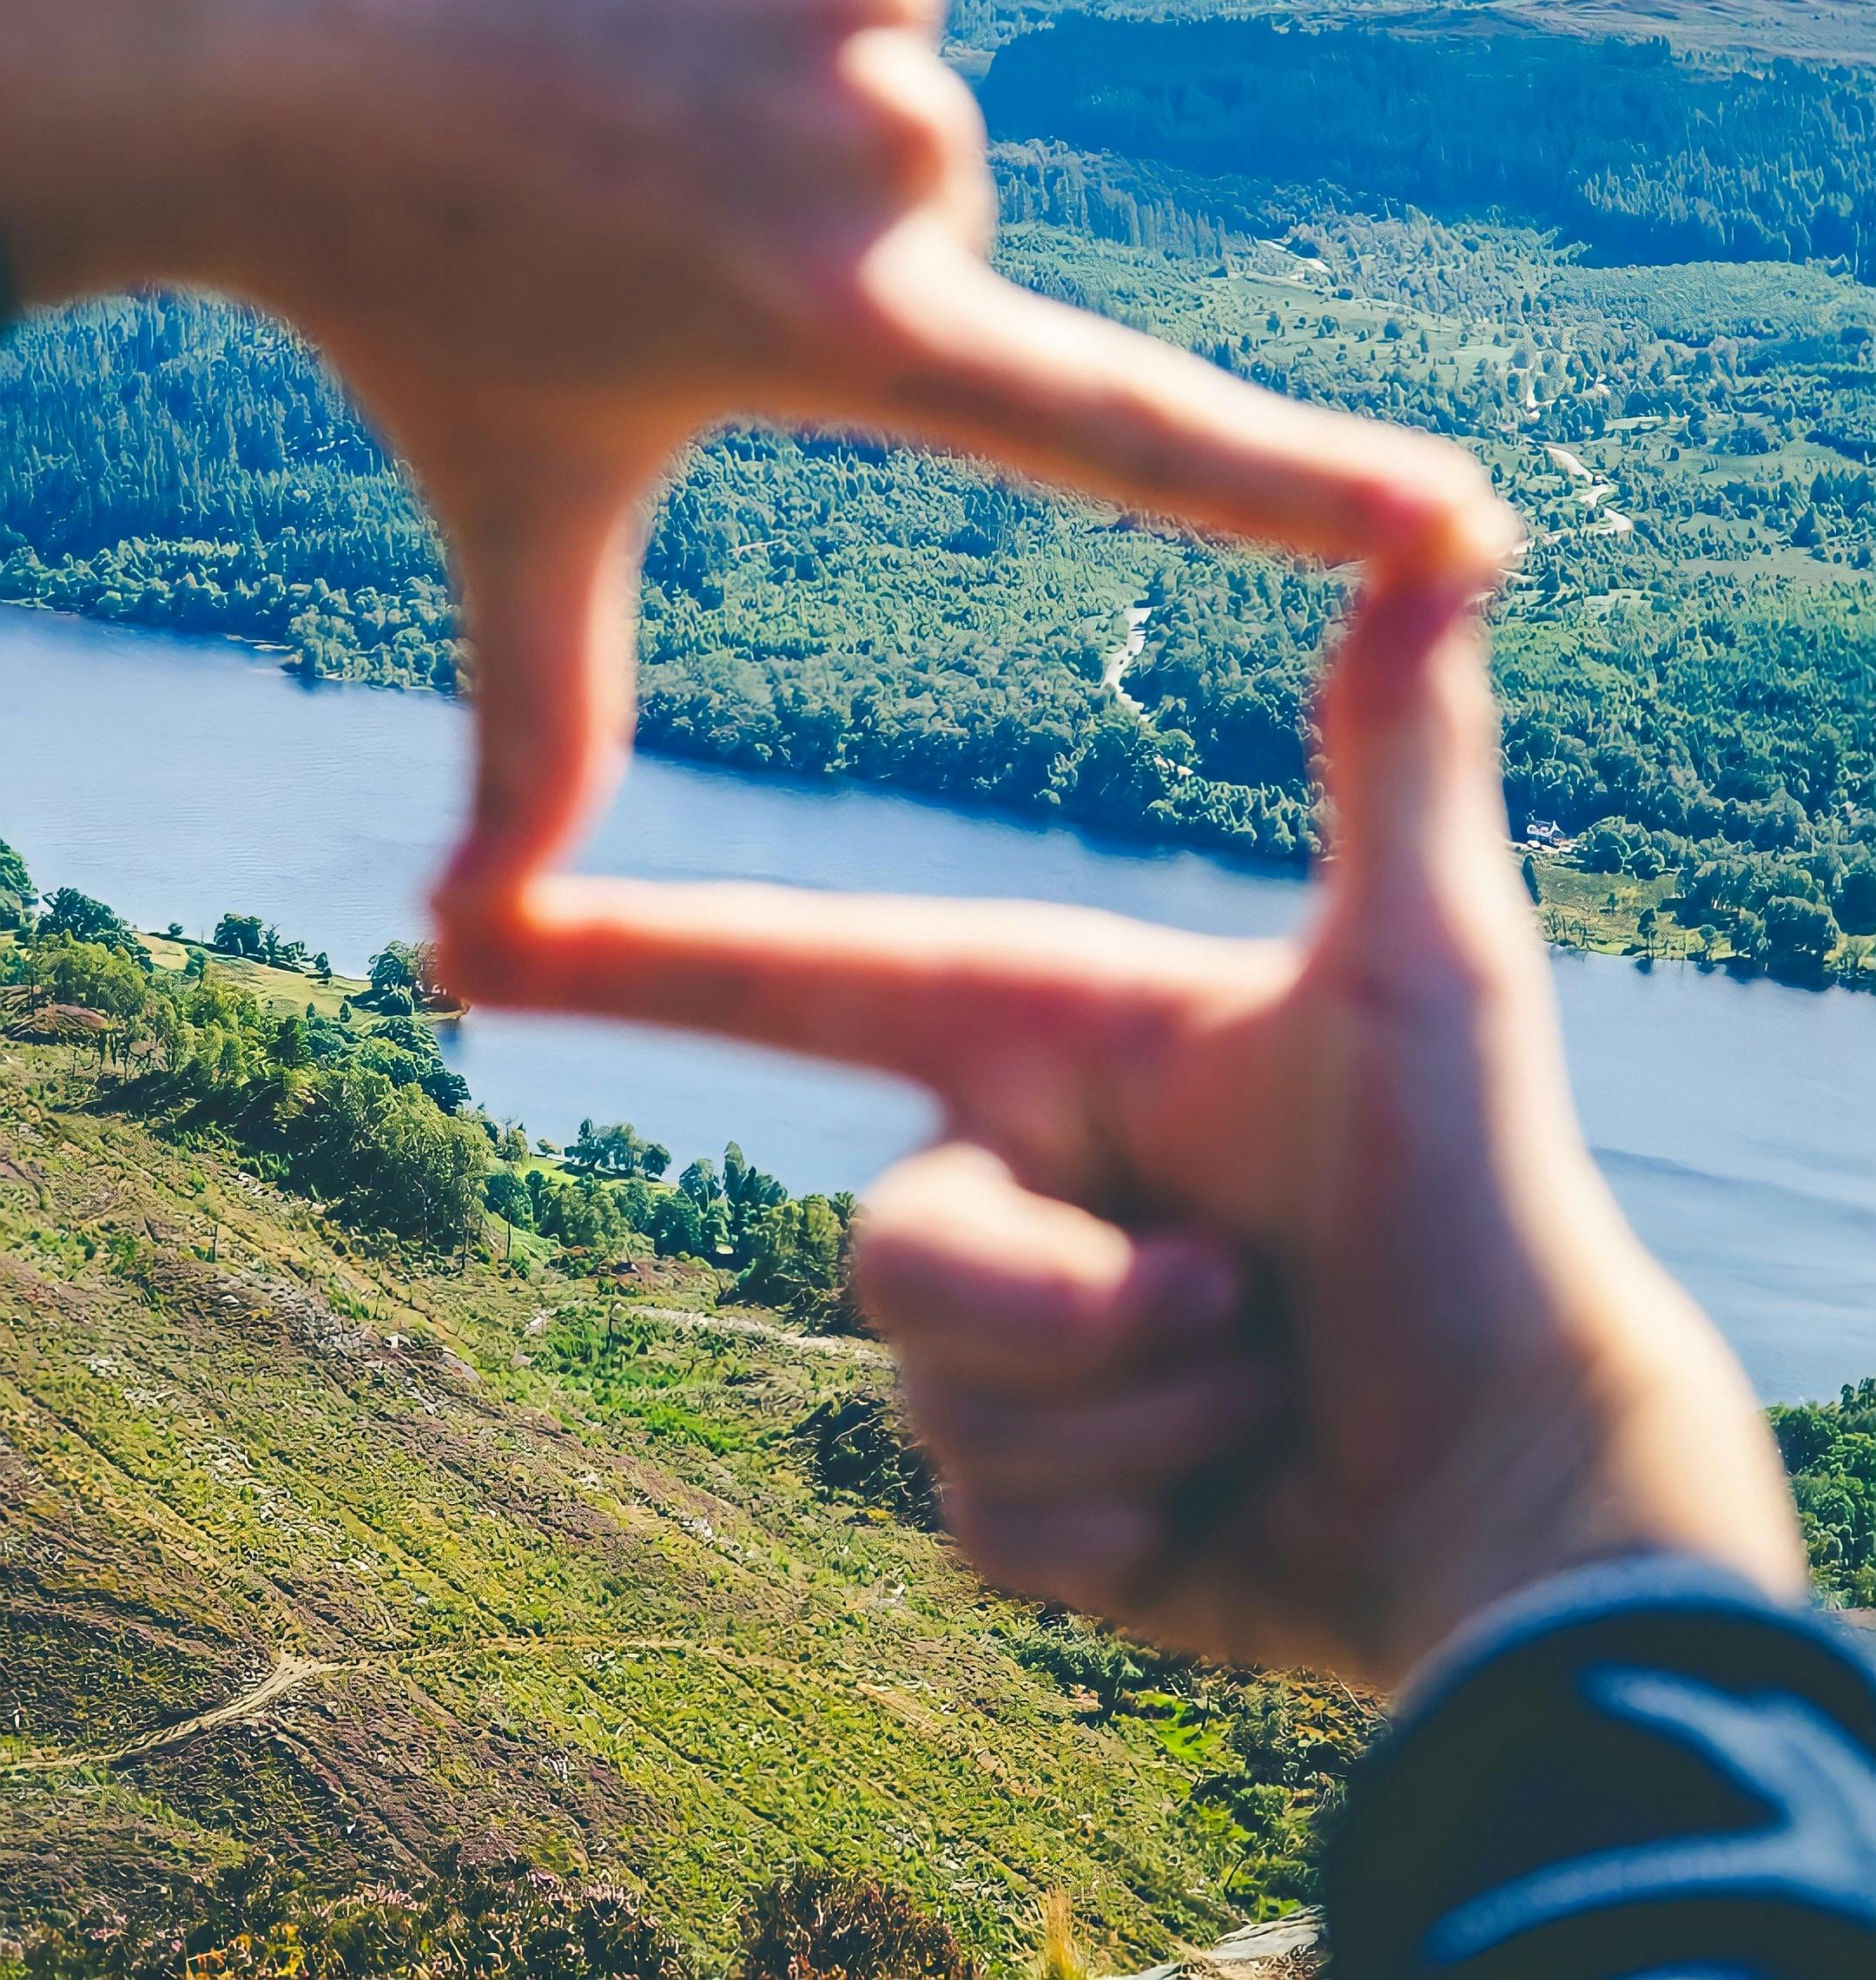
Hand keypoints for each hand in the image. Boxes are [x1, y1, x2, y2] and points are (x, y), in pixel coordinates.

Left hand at [0, 0, 1508, 910]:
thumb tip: (471, 943)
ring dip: (781, 60)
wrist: (251, 41)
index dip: (1303, 493)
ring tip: (620, 75)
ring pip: (887, 36)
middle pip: (941, 186)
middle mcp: (877, 151)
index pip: (1125, 429)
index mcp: (844, 331)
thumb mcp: (517, 517)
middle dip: (824, 202)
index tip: (1462, 527)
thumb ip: (543, 729)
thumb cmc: (406, 309)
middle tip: (644, 195)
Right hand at [467, 577, 1804, 1686]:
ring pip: (945, 1404)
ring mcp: (1026, 1348)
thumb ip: (1396, 757)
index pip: (802, 976)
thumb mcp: (1430, 964)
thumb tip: (1454, 533)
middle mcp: (1019, 1179)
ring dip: (1136, 1410)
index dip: (631, 956)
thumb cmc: (1486, 1199)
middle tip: (1243, 1297)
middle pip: (894, 1252)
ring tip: (1274, 1377)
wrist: (1524, 1484)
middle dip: (1067, 1305)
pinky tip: (1242, 1492)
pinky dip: (1129, 1524)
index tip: (464, 930)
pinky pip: (989, 1526)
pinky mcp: (1046, 1499)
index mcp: (1052, 1039)